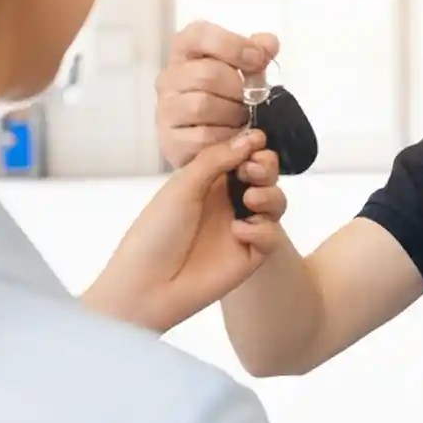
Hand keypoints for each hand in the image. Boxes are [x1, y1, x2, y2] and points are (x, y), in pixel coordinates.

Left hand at [83, 129, 287, 332]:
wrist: (146, 286)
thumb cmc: (154, 234)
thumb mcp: (182, 186)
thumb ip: (218, 159)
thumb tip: (252, 136)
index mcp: (209, 182)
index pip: (243, 156)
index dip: (254, 148)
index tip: (257, 142)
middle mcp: (228, 203)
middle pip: (265, 176)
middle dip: (267, 167)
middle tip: (253, 170)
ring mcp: (241, 229)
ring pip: (276, 203)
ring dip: (270, 195)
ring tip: (251, 199)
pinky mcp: (250, 256)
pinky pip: (272, 236)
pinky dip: (262, 230)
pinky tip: (238, 232)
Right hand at [156, 20, 279, 167]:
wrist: (209, 138)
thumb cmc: (226, 95)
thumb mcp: (244, 69)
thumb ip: (258, 52)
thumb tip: (268, 44)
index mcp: (186, 50)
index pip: (200, 35)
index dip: (233, 46)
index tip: (258, 60)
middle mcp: (170, 76)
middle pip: (207, 74)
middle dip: (239, 89)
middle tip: (252, 99)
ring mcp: (166, 109)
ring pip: (201, 105)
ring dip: (233, 114)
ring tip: (243, 117)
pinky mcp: (170, 140)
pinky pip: (202, 136)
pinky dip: (227, 136)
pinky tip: (235, 134)